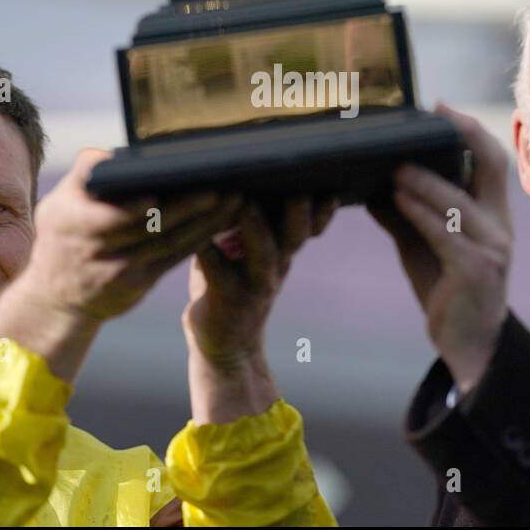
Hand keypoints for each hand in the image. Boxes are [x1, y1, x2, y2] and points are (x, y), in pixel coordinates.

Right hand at [0, 149, 241, 383]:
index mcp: (73, 223)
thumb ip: (83, 176)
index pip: (110, 215)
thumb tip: (109, 155)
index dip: (136, 208)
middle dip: (189, 208)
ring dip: (205, 222)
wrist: (56, 298)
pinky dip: (200, 239)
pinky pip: (175, 258)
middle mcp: (96, 250)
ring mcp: (120, 271)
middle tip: (221, 187)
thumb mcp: (56, 204)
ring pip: (170, 243)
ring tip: (234, 199)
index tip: (162, 191)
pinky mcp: (139, 284)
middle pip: (150, 228)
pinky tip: (223, 221)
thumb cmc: (61, 236)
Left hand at [182, 195, 338, 423]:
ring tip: (248, 204)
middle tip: (299, 190)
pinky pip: (215, 270)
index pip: (310, 228)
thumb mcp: (252, 257)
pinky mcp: (224, 298)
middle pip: (294, 238)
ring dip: (258, 230)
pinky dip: (208, 251)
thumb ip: (254, 224)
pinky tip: (198, 233)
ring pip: (263, 256)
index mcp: (282, 253)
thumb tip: (248, 180)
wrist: (225, 348)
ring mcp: (252, 285)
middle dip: (299, 214)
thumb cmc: (232, 287)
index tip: (331, 189)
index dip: (321, 212)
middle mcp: (274, 268)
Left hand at [367, 104, 511, 392]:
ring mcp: (492, 248)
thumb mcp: (423, 245)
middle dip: (461, 136)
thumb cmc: (449, 289)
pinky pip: (447, 234)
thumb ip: (403, 214)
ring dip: (425, 181)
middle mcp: (499, 225)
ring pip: (459, 201)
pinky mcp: (476, 272)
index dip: (470, 129)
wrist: (470, 346)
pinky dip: (420, 213)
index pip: (492, 159)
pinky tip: (397, 200)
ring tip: (394, 166)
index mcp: (492, 213)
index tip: (441, 106)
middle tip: (425, 121)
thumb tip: (369, 185)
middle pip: (490, 166)